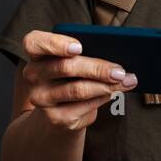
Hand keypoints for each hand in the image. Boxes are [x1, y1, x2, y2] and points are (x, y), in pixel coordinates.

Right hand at [20, 29, 136, 131]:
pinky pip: (84, 106)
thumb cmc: (71, 78)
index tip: (79, 47)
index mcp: (37, 53)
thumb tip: (118, 56)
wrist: (58, 113)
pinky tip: (116, 92)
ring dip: (106, 85)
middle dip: (97, 68)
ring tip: (126, 81)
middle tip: (119, 71)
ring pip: (77, 89)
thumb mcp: (74, 61)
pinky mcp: (55, 118)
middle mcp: (33, 75)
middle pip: (65, 67)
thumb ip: (87, 55)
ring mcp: (42, 98)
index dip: (56, 44)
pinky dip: (104, 98)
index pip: (34, 43)